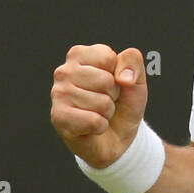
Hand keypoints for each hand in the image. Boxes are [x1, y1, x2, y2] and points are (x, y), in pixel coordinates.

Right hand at [50, 44, 146, 168]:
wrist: (117, 137)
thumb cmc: (122, 103)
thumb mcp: (136, 78)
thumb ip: (132, 61)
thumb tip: (123, 77)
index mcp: (79, 55)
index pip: (108, 58)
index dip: (119, 74)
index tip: (113, 83)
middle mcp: (64, 71)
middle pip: (105, 81)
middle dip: (113, 95)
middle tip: (106, 100)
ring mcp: (58, 94)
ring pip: (101, 102)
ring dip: (107, 112)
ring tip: (99, 112)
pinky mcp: (58, 117)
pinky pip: (94, 121)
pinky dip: (101, 126)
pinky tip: (92, 125)